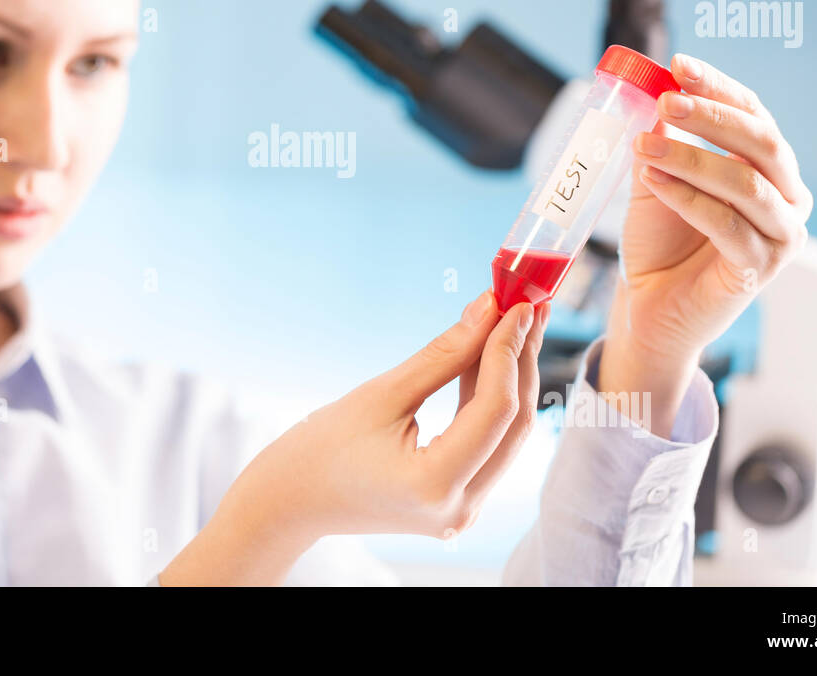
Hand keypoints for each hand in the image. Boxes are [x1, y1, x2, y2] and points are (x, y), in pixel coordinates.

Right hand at [160, 291, 550, 583]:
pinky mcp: (458, 501)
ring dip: (512, 377)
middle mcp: (459, 508)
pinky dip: (493, 400)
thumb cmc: (321, 449)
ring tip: (514, 322)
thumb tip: (489, 307)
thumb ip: (444, 353)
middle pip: (514, 423)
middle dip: (521, 359)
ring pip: (508, 434)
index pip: (496, 408)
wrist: (289, 502)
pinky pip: (490, 444)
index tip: (515, 303)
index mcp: (435, 485)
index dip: (508, 349)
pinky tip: (490, 356)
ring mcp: (462, 511)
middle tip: (526, 304)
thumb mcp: (382, 393)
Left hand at [600, 52, 812, 434]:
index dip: (719, 87)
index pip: (753, 114)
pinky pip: (728, 225)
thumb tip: (653, 91)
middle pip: (762, 142)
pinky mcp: (760, 270)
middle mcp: (786, 198)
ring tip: (643, 146)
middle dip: (712, 116)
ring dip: (691, 159)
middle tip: (667, 101)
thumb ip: (661, 140)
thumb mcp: (655, 180)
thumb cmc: (658, 242)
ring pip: (745, 183)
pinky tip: (654, 183)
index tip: (679, 65)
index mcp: (768, 168)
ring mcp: (780, 236)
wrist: (648, 306)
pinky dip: (688, 200)